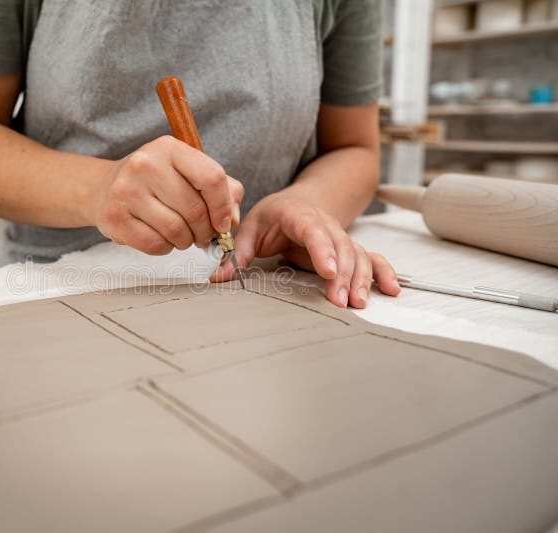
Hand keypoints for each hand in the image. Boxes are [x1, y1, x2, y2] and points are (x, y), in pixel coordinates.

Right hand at [90, 136, 243, 254]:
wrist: (104, 188)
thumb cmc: (154, 181)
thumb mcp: (186, 171)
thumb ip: (221, 189)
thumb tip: (232, 218)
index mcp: (169, 148)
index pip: (212, 177)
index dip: (224, 206)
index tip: (224, 222)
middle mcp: (145, 165)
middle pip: (195, 210)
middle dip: (206, 231)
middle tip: (204, 236)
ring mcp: (126, 191)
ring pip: (176, 230)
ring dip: (186, 241)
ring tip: (183, 236)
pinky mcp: (114, 218)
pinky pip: (155, 244)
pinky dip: (166, 248)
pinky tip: (163, 239)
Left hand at [210, 191, 400, 307]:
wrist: (298, 202)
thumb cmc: (273, 216)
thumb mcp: (250, 227)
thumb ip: (237, 253)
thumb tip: (219, 279)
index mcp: (298, 215)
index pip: (313, 230)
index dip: (322, 249)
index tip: (327, 271)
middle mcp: (325, 225)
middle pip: (340, 247)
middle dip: (342, 275)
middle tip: (339, 301)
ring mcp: (341, 237)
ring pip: (358, 255)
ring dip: (360, 279)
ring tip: (357, 303)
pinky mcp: (350, 250)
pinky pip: (371, 259)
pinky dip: (383, 273)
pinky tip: (390, 291)